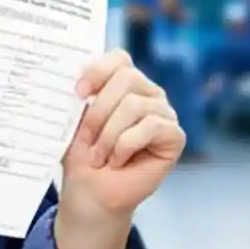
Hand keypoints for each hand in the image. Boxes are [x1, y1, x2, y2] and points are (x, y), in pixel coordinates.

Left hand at [61, 50, 184, 218]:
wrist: (90, 190)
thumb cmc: (82, 153)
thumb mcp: (74, 118)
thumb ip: (80, 93)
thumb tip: (75, 75)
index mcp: (123, 83)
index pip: (119, 58)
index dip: (97, 71)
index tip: (77, 92)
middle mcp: (148, 93)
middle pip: (126, 78)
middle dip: (99, 111)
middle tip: (87, 137)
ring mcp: (164, 113)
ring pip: (134, 105)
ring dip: (108, 134)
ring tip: (100, 155)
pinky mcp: (175, 136)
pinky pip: (151, 126)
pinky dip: (126, 145)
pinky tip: (118, 160)